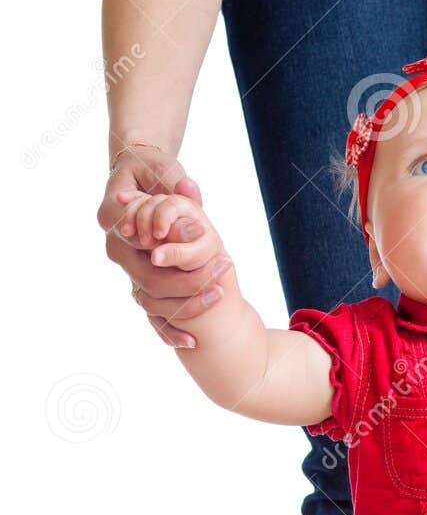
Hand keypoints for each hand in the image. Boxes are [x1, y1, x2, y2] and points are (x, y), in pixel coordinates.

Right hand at [97, 145, 222, 347]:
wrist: (142, 177)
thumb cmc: (153, 171)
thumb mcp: (166, 171)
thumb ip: (177, 186)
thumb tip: (189, 190)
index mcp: (116, 221)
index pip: (142, 246)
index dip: (170, 256)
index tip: (201, 255)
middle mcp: (118, 249)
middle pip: (150, 280)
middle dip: (187, 283)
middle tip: (222, 276)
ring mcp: (128, 271)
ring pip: (152, 302)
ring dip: (186, 304)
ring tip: (220, 295)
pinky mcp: (140, 287)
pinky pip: (152, 318)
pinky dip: (170, 332)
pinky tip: (192, 342)